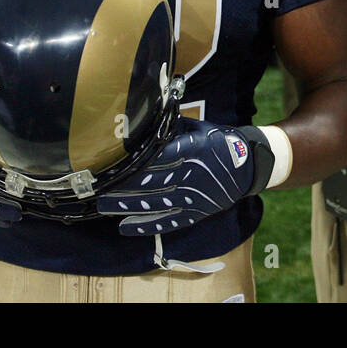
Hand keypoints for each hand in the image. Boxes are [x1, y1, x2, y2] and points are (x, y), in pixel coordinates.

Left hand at [96, 119, 267, 235]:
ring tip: (104, 206)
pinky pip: (168, 221)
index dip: (131, 162)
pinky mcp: (196, 212)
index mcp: (191, 149)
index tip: (110, 164)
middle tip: (98, 188)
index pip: (155, 157)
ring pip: (154, 203)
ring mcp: (192, 196)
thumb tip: (144, 120)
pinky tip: (126, 227)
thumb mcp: (199, 128)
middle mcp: (190, 173)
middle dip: (121, 186)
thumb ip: (172, 127)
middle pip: (149, 182)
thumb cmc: (220, 142)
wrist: (249, 166)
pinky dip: (146, 226)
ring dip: (126, 206)